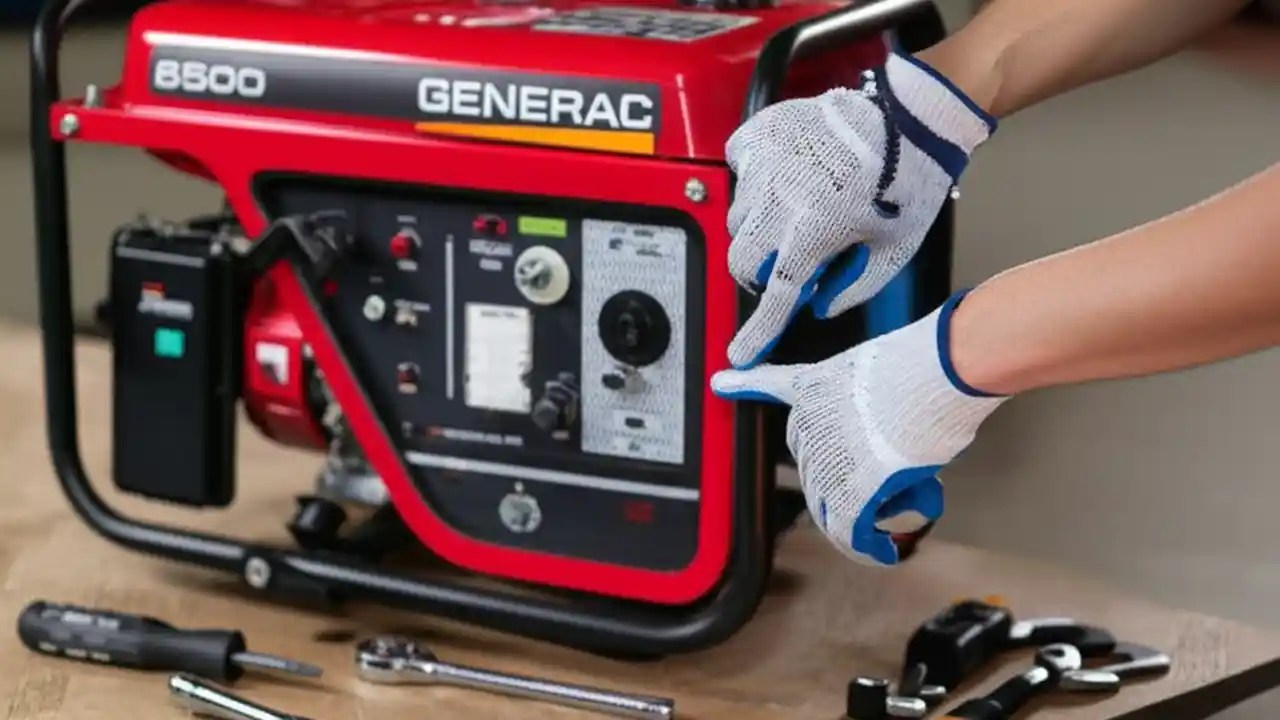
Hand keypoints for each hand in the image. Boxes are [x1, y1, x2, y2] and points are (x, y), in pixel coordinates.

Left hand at [712, 294, 1006, 565]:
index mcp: (811, 388)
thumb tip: (872, 434)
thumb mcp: (878, 368)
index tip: (723, 383)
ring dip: (862, 516)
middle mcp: (810, 426)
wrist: (936, 370)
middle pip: (814, 469)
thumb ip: (869, 401)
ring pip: (831, 504)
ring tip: (899, 510)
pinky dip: (868, 546)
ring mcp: (828, 460)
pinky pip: (852, 529)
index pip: (778, 399)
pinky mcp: (854, 489)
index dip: (766, 402)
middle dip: (850, 484)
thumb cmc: (923, 364)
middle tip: (895, 481)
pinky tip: (884, 553)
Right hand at [725, 48, 996, 368]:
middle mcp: (781, 195)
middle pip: (743, 259)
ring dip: (759, 227)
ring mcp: (766, 161)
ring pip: (738, 218)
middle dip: (762, 271)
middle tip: (789, 262)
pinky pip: (737, 171)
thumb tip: (818, 306)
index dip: (758, 330)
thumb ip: (853, 288)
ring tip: (797, 210)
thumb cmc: (908, 180)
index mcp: (815, 227)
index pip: (777, 293)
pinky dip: (753, 180)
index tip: (740, 352)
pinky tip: (786, 176)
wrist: (910, 119)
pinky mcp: (760, 133)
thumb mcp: (892, 251)